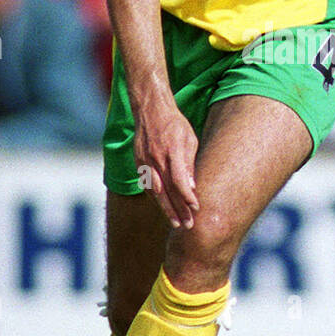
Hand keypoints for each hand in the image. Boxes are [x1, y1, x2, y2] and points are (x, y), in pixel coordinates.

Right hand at [134, 102, 199, 228]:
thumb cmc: (174, 123)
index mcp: (171, 151)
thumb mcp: (189, 139)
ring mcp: (144, 161)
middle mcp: (156, 158)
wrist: (149, 109)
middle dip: (178, 210)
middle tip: (187, 226)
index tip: (196, 208)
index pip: (179, 181)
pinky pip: (147, 184)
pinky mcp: (138, 162)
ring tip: (175, 222)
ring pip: (155, 191)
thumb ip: (189, 163)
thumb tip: (192, 187)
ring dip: (166, 209)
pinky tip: (163, 206)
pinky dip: (155, 197)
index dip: (187, 197)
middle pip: (167, 191)